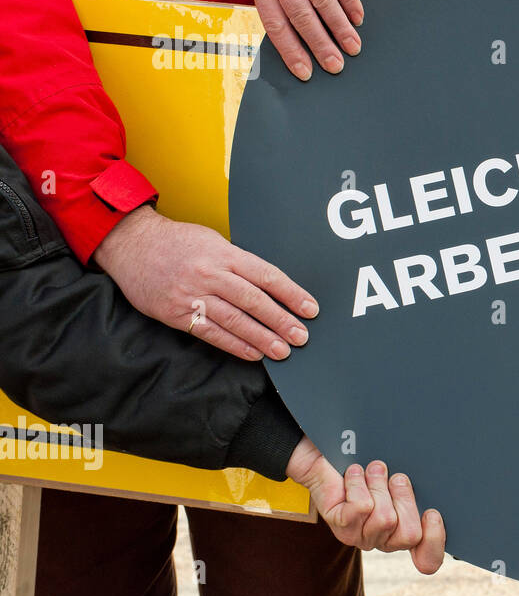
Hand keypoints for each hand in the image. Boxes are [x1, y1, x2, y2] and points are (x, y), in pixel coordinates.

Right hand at [92, 206, 315, 361]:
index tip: (310, 309)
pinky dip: (234, 345)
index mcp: (225, 254)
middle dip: (281, 320)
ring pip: (234, 320)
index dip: (291, 294)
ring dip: (261, 338)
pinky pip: (210, 332)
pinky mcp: (175, 313)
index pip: (266, 275)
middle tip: (302, 336)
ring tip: (282, 350)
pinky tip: (253, 354)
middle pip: (254, 300)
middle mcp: (210, 274)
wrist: (130, 243)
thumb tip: (270, 285)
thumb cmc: (178, 242)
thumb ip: (239, 262)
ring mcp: (192, 295)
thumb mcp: (213, 241)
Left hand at [247, 0, 362, 81]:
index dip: (291, 51)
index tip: (306, 73)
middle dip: (321, 45)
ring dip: (340, 28)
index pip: (275, 23)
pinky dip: (350, 2)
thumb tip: (294, 37)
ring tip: (353, 47)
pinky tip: (358, 18)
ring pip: (323, 1)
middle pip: (302, 16)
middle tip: (336, 67)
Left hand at [287, 438, 444, 574]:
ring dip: (380, 485)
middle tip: (396, 478)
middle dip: (406, 499)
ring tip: (371, 470)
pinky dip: (359, 483)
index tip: (432, 512)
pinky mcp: (341, 526)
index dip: (434, 541)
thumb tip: (436, 485)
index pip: (427, 559)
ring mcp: (361, 536)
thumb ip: (419, 485)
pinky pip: (361, 508)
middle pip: (409, 535)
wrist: (326, 453)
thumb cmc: (369, 462)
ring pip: (385, 519)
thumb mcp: (400, 474)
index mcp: (404, 530)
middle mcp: (384, 539)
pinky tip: (355, 473)